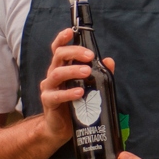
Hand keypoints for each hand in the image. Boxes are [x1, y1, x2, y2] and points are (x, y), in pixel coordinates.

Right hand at [38, 28, 115, 143]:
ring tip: (87, 72)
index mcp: (62, 67)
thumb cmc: (75, 102)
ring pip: (57, 73)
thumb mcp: (89, 86)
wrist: (60, 127)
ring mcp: (49, 87)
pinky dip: (69, 93)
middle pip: (59, 56)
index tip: (71, 31)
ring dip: (73, 70)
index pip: (58, 48)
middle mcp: (53, 74)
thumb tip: (110, 61)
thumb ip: (100, 73)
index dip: (62, 38)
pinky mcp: (48, 102)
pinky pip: (56, 95)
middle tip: (90, 56)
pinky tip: (80, 93)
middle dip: (74, 52)